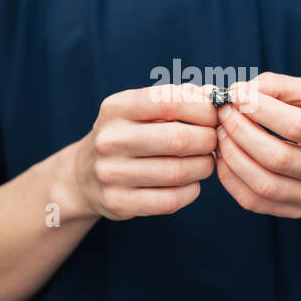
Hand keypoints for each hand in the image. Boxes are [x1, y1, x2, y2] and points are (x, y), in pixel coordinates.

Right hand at [73, 84, 217, 219]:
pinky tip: (190, 183)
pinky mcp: (118, 203)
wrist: (83, 175)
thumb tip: (217, 97)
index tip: (214, 116)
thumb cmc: (128, 134)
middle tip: (214, 141)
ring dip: (204, 166)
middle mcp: (109, 139)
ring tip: (205, 161)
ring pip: (178, 172)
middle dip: (208, 140)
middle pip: (178, 139)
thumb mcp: (142, 109)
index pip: (169, 101)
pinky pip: (171, 200)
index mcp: (117, 107)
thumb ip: (180, 98)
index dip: (203, 108)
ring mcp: (111, 174)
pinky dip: (191, 191)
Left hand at [214, 72, 300, 217]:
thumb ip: (276, 86)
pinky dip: (231, 179)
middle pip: (277, 158)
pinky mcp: (298, 211)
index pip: (296, 126)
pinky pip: (255, 202)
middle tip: (222, 114)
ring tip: (220, 135)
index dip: (259, 110)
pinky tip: (225, 158)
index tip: (235, 95)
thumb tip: (237, 92)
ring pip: (264, 185)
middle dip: (240, 132)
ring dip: (232, 157)